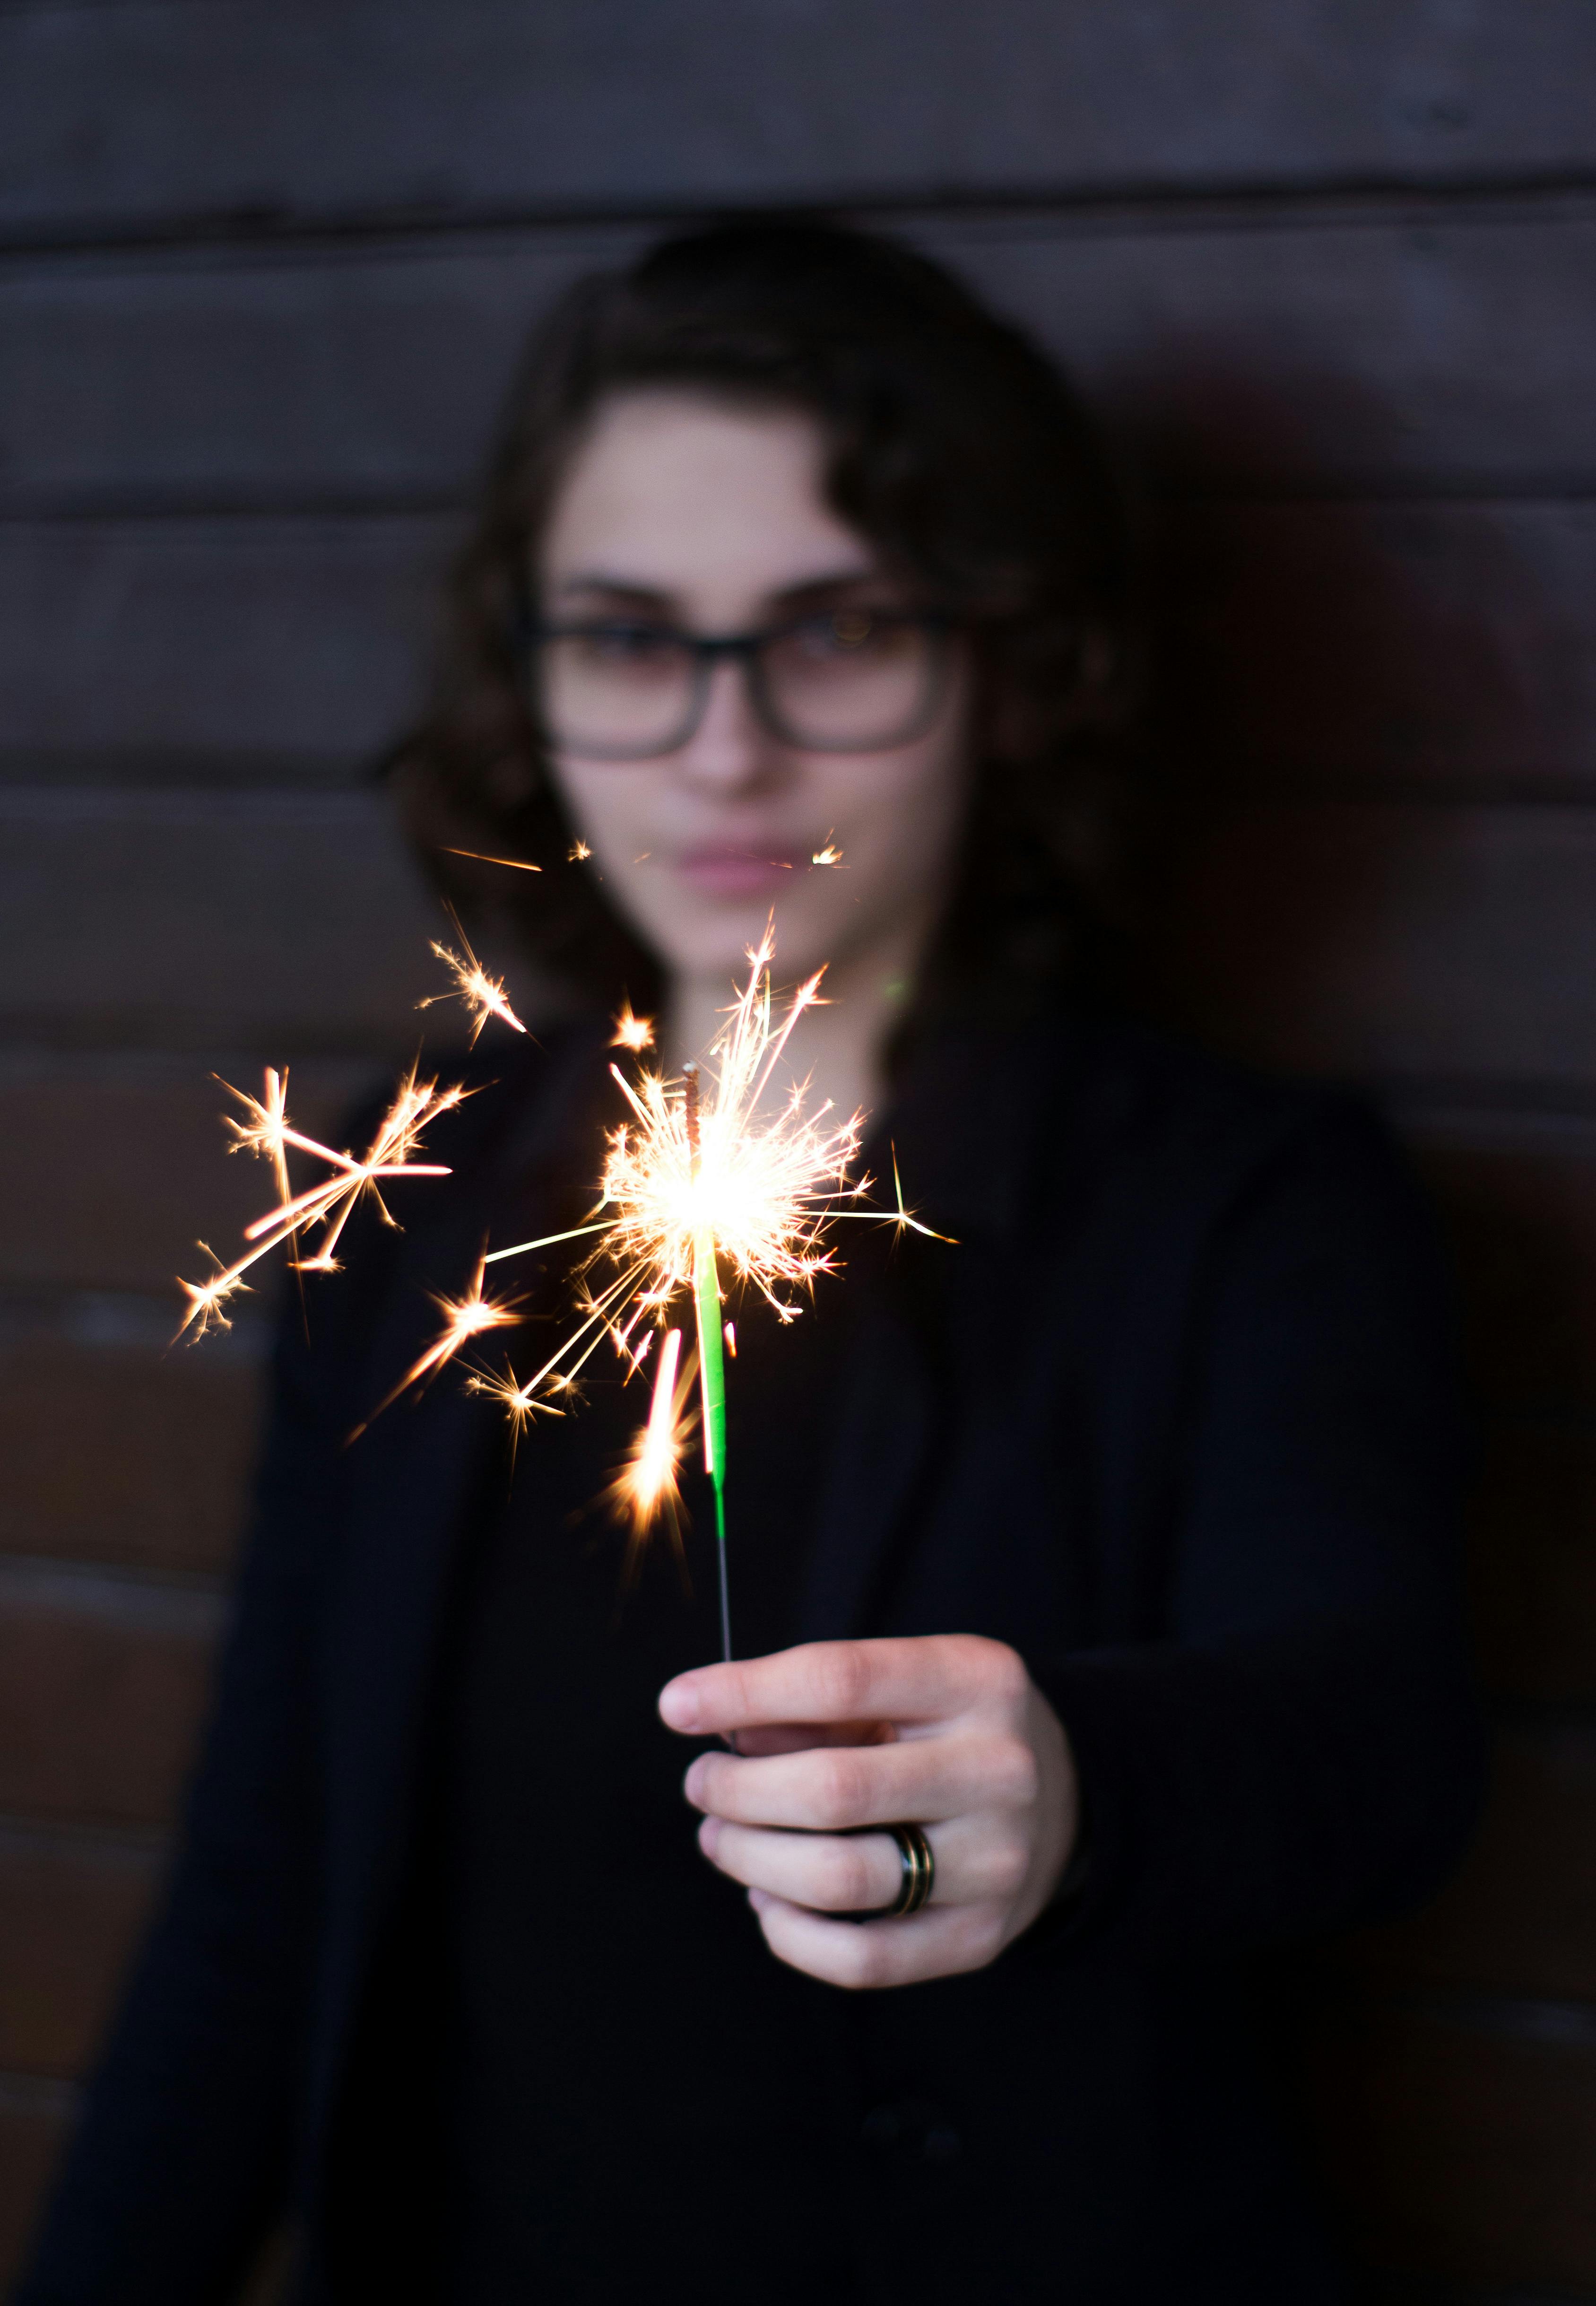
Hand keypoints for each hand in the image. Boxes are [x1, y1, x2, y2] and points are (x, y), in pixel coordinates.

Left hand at [658, 1635, 1078, 1987]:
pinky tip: (767, 1900)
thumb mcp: (902, 1684)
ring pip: (840, 1880)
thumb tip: (716, 1727)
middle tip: (700, 1784)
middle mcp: (997, 1769)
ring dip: (751, 1860)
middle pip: (832, 1789)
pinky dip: (790, 1935)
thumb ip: (811, 1701)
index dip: (743, 1691)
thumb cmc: (947, 1729)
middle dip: (738, 1790)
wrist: (1065, 1797)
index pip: (839, 1678)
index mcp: (976, 1680)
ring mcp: (996, 1861)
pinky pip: (863, 1958)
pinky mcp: (980, 1937)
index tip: (676, 1705)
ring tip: (720, 1837)